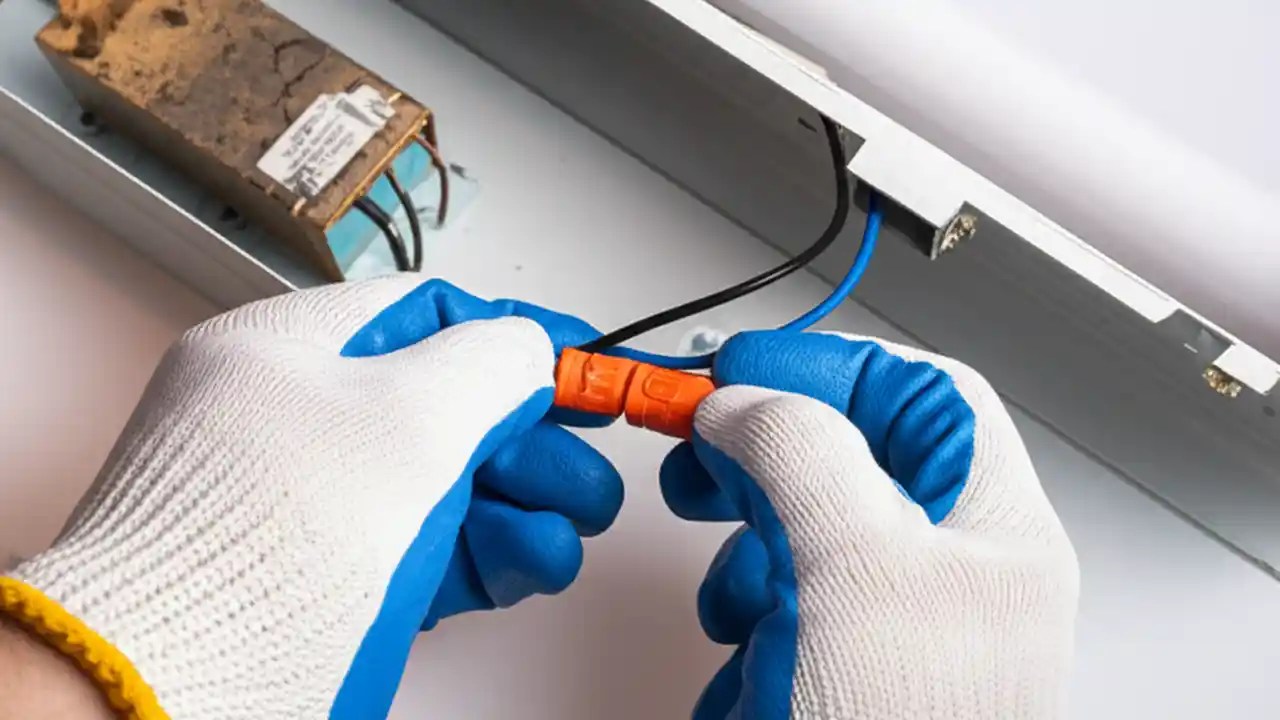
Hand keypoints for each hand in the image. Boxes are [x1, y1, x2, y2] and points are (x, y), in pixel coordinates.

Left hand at [0, 277, 622, 719]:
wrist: (185, 685)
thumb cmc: (271, 543)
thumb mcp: (406, 418)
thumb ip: (489, 363)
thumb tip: (529, 349)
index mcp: (293, 351)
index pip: (429, 314)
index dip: (518, 335)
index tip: (586, 359)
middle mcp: (304, 420)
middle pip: (451, 405)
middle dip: (535, 440)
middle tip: (590, 468)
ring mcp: (321, 505)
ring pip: (451, 484)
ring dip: (526, 504)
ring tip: (575, 525)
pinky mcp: (339, 576)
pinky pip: (432, 544)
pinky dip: (491, 552)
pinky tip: (538, 562)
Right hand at [660, 331, 1078, 718]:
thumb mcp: (857, 566)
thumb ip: (801, 452)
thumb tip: (744, 400)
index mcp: (992, 529)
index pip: (919, 395)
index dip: (827, 366)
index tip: (740, 368)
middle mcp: (951, 572)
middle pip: (851, 456)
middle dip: (767, 453)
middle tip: (700, 449)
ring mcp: (891, 626)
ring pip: (804, 530)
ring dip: (749, 546)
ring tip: (738, 591)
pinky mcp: (836, 671)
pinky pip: (780, 603)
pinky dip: (744, 614)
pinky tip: (744, 656)